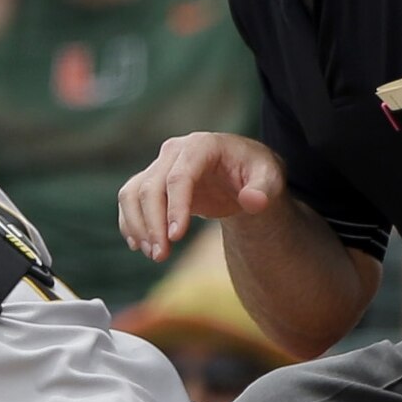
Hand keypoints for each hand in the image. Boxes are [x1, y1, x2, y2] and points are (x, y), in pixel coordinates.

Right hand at [116, 131, 283, 263]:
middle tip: (161, 256)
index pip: (179, 177)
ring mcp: (159, 164)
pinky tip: (139, 245)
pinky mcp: (151, 180)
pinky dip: (130, 223)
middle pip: (150, 188)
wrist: (243, 173)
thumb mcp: (270, 178)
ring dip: (138, 226)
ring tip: (154, 254)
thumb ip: (264, 190)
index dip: (175, 208)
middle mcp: (174, 151)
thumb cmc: (257, 173)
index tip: (176, 238)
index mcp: (202, 145)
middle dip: (153, 224)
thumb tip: (252, 202)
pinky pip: (130, 200)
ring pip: (133, 194)